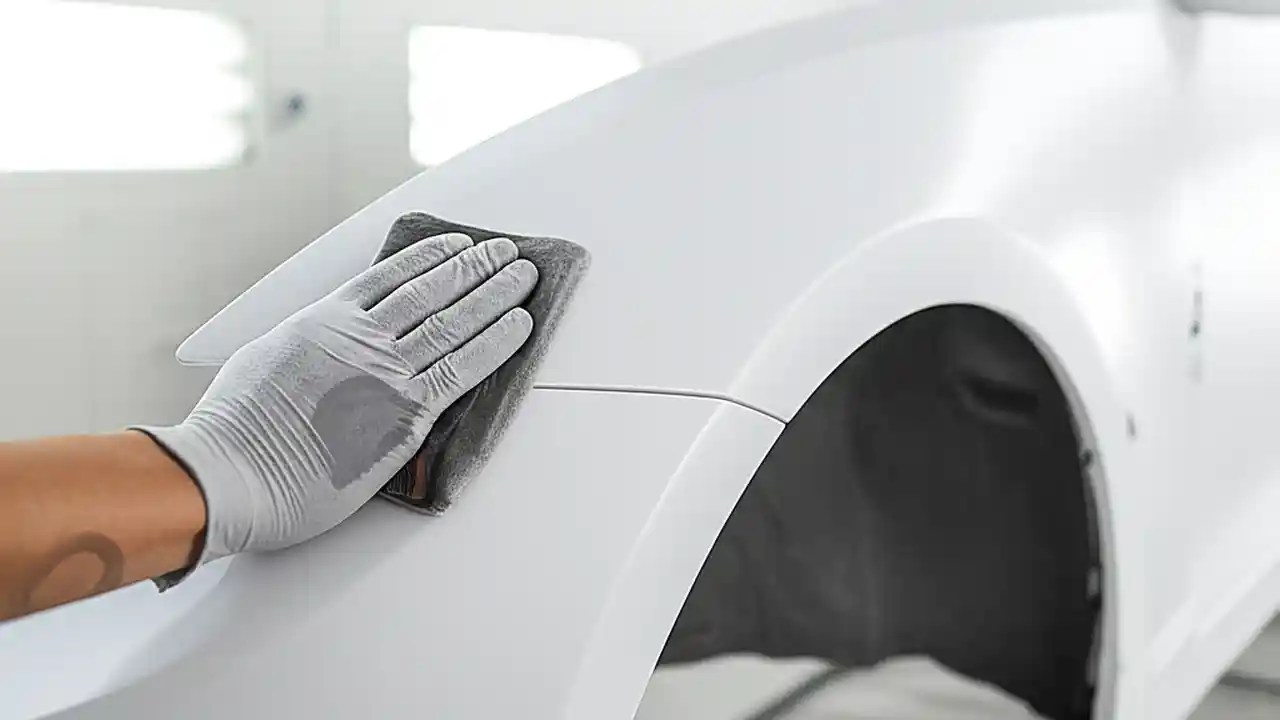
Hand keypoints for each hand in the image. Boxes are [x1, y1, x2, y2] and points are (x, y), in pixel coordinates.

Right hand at [140, 233, 535, 583]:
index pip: (390, 278)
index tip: (457, 245)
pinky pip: (463, 369)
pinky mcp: (406, 414)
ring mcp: (386, 373)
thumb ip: (304, 345)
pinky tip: (520, 324)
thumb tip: (319, 343)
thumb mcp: (264, 360)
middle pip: (432, 291)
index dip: (431, 258)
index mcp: (323, 321)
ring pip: (454, 321)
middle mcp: (360, 338)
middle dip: (475, 268)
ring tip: (524, 275)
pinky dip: (497, 342)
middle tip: (506, 251)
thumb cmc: (233, 431)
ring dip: (496, 294)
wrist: (229, 473)